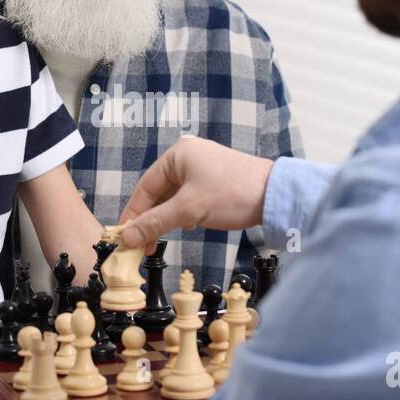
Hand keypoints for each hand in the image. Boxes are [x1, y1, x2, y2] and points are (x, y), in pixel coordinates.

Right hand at [119, 137, 274, 249]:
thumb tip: (128, 236)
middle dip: (150, 219)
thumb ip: (155, 222)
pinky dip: (183, 214)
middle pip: (158, 192)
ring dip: (166, 219)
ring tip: (158, 241)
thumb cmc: (232, 195)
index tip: (124, 236)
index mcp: (178, 154)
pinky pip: (189, 198)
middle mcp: (187, 156)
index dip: (133, 214)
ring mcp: (202, 167)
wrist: (275, 196)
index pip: (145, 187)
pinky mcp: (214, 180)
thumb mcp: (188, 210)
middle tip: (140, 245)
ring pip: (173, 197)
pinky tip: (186, 227)